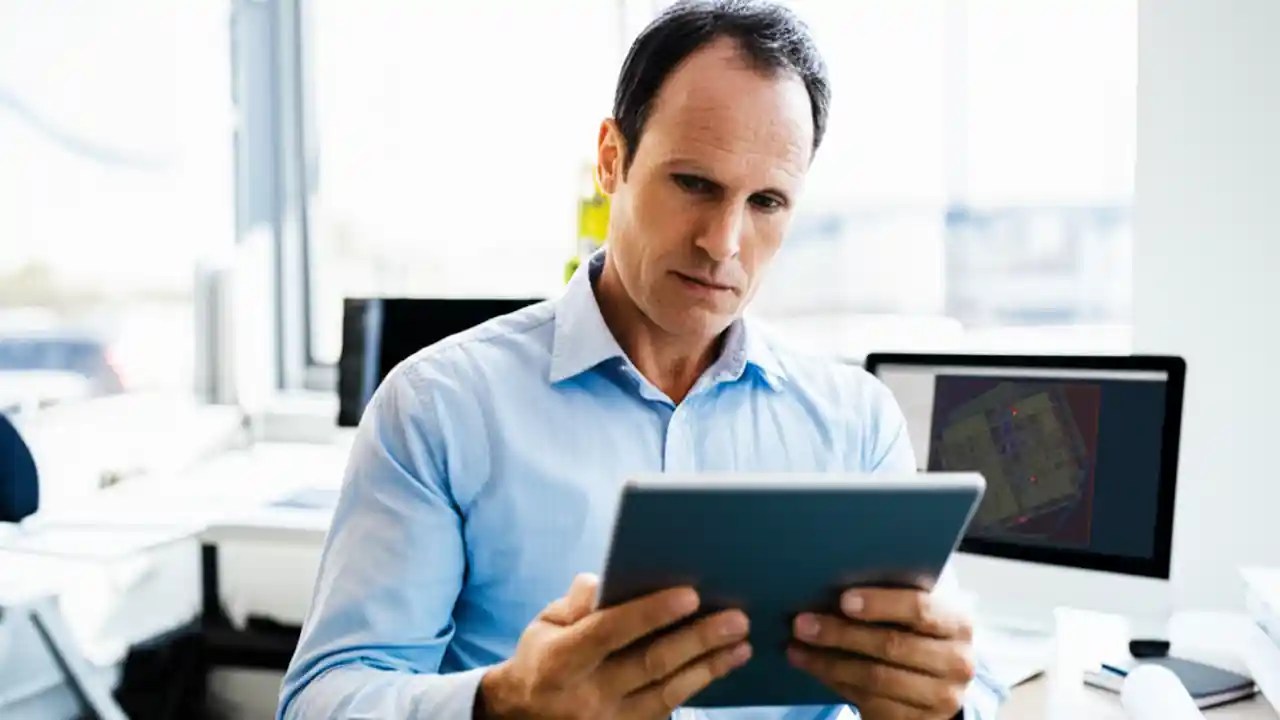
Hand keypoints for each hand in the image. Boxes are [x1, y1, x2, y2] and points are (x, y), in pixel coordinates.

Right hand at [476, 573, 751, 719]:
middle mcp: (585, 697)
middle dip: (697, 640)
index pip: (609, 632)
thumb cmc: (542, 656)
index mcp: (559, 662)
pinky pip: (668, 709)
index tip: (690, 594)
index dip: (650, 613)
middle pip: (650, 664)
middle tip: (736, 619)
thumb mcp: (545, 623)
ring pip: (668, 692)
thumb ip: (577, 602)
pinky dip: (697, 684)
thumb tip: (608, 580)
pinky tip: (721, 664)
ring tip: (741, 643)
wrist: (525, 716)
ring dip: (709, 666)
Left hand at [787, 587, 974, 719]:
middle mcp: (957, 661)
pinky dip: (836, 682)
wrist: (941, 678)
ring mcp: (942, 697)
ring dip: (829, 663)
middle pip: (892, 645)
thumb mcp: (918, 609)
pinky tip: (814, 667)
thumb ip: (892, 594)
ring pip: (876, 679)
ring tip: (797, 648)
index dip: (880, 604)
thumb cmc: (920, 629)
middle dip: (841, 633)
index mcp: (957, 622)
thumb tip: (831, 583)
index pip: (920, 609)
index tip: (843, 600)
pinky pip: (870, 702)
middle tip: (801, 623)